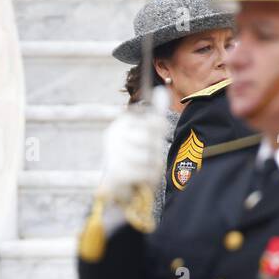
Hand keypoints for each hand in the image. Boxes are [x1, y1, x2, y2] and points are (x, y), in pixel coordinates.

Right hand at [94, 86, 169, 209]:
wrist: (116, 189)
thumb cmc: (134, 159)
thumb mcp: (145, 134)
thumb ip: (154, 115)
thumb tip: (164, 89)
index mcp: (121, 124)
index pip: (151, 120)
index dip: (159, 129)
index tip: (157, 134)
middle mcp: (114, 136)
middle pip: (150, 138)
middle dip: (154, 150)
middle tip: (146, 156)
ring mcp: (114, 154)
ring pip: (150, 156)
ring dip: (152, 166)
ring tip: (142, 169)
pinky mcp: (117, 172)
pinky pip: (147, 172)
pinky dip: (148, 178)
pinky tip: (140, 179)